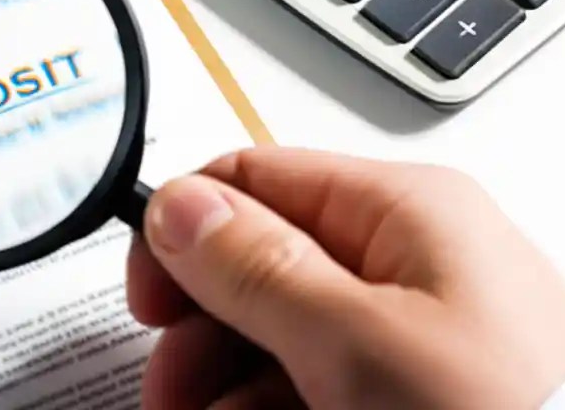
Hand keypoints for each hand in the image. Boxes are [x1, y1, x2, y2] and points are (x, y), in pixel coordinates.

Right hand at [127, 147, 564, 409]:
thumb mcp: (357, 343)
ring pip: (281, 338)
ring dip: (229, 385)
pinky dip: (274, 408)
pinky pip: (320, 385)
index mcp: (406, 214)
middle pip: (260, 267)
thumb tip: (179, 207)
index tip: (147, 300)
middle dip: (202, 332)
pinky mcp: (418, 394)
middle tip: (172, 392)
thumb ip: (258, 267)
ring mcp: (417, 336)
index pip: (256, 178)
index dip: (185, 230)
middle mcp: (412, 264)